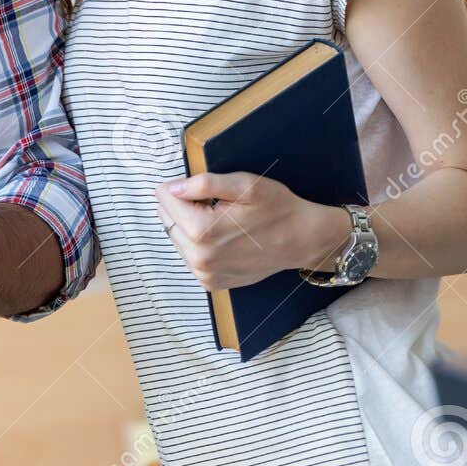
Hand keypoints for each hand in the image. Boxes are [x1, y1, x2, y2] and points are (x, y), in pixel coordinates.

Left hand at [155, 173, 351, 291]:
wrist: (303, 240)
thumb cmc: (277, 209)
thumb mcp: (245, 185)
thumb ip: (202, 183)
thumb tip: (171, 188)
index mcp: (202, 231)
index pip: (164, 196)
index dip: (183, 187)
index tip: (207, 191)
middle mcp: (198, 258)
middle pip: (166, 217)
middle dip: (184, 206)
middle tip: (216, 205)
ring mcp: (203, 274)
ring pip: (175, 236)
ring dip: (189, 225)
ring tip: (222, 222)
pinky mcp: (209, 282)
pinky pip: (188, 254)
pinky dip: (198, 243)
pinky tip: (222, 238)